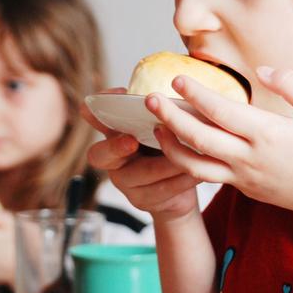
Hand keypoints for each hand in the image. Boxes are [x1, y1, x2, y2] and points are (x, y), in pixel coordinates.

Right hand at [84, 88, 200, 222]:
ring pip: (141, 174)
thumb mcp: (163, 127)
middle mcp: (112, 159)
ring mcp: (124, 182)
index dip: (97, 110)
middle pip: (99, 155)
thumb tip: (174, 91)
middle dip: (115, 147)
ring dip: (167, 163)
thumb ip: (160, 112)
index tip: (117, 98)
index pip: (95, 118)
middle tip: (132, 141)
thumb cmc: (171, 147)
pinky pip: (161, 190)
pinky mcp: (141, 201)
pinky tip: (197, 172)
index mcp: (114, 133)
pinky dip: (181, 180)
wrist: (180, 188)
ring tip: (190, 153)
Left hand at [146, 67, 292, 221]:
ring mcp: (243, 176)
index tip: (176, 78)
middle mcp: (250, 157)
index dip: (195, 95)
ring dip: (170, 146)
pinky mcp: (241, 187)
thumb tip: (262, 71)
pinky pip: (206, 176)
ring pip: (194, 165)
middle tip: (148, 100)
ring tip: (155, 127)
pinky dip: (185, 162)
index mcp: (268, 133)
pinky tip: (176, 146)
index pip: (221, 112)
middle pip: (198, 138)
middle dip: (169, 118)